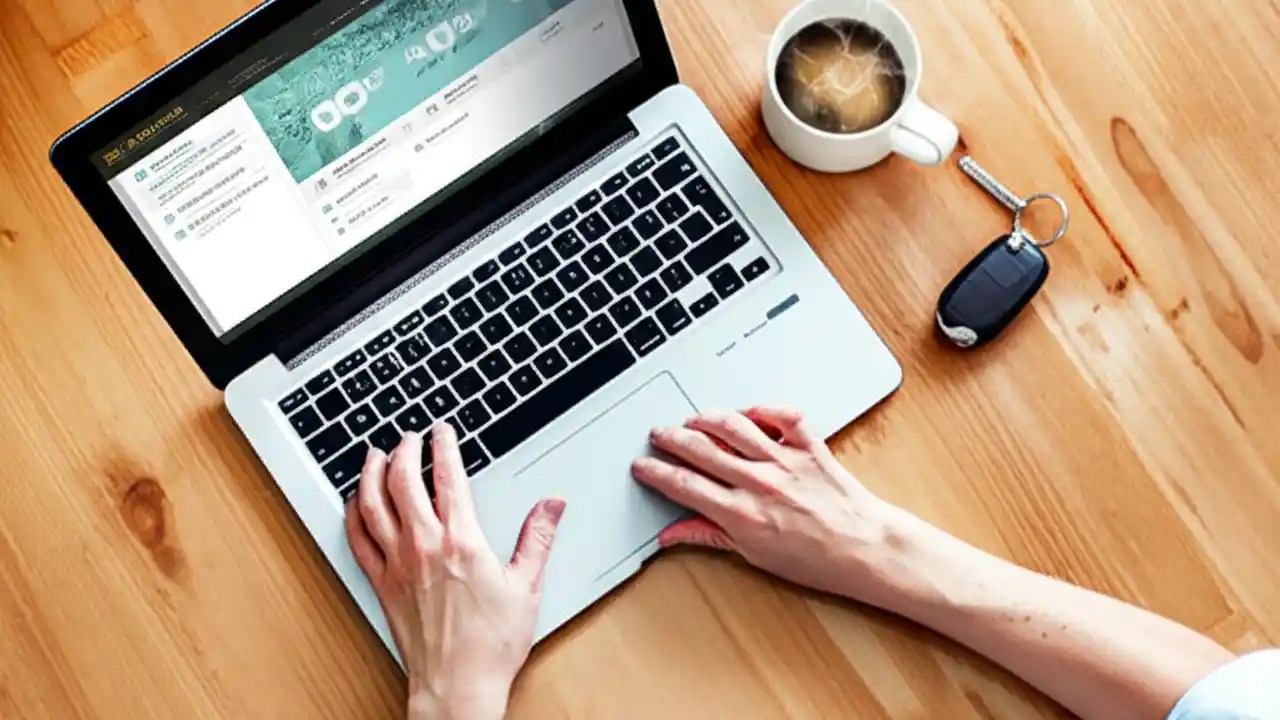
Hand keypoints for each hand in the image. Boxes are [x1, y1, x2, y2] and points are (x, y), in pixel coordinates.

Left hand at [345, 424, 565, 719]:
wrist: (458, 686)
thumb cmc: (491, 643)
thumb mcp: (526, 585)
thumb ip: (537, 538)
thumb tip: (552, 504)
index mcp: (462, 541)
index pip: (447, 476)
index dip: (443, 445)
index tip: (443, 431)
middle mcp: (424, 546)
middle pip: (402, 480)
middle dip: (404, 449)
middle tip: (409, 436)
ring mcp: (398, 564)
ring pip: (373, 504)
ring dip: (371, 473)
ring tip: (374, 454)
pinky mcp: (382, 584)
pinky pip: (358, 539)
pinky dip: (353, 513)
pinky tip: (355, 501)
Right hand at [631, 407, 900, 603]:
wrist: (864, 549)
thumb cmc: (815, 560)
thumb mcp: (753, 556)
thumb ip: (709, 537)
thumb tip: (671, 536)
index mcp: (740, 513)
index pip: (683, 485)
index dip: (656, 472)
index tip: (643, 465)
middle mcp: (759, 482)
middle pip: (701, 450)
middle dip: (671, 438)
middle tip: (658, 434)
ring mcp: (784, 460)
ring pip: (734, 426)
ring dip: (707, 419)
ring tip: (694, 420)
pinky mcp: (809, 446)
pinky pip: (782, 416)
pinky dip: (763, 408)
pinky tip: (748, 412)